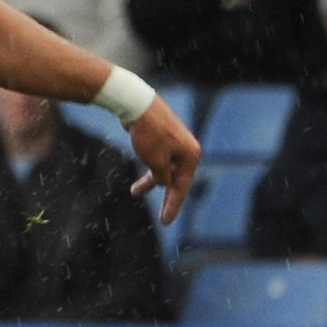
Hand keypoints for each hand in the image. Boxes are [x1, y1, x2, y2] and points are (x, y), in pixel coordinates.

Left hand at [125, 97, 201, 224]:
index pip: (182, 187)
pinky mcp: (162, 136)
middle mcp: (187, 148)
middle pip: (176, 178)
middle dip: (166, 196)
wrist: (136, 103)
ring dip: (151, 181)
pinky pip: (158, 158)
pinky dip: (150, 167)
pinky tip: (140, 171)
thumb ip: (161, 177)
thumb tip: (163, 183)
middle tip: (160, 217)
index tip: (165, 223)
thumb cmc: (148, 134)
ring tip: (134, 192)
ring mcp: (175, 141)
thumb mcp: (155, 162)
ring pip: (165, 168)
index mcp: (191, 155)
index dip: (173, 206)